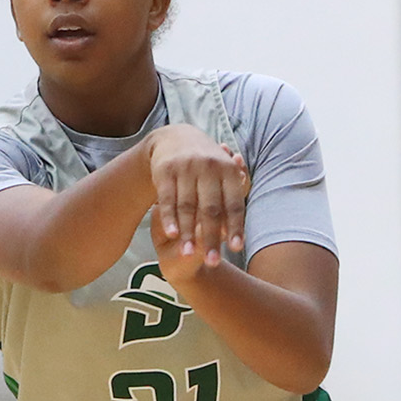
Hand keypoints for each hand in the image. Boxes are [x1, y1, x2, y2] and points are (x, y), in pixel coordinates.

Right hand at [146, 126, 249, 269]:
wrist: (174, 138)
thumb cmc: (205, 164)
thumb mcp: (223, 172)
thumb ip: (231, 198)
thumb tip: (230, 230)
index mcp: (227, 170)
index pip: (233, 203)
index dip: (235, 226)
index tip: (236, 248)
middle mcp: (208, 167)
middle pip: (211, 209)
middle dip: (212, 238)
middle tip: (213, 262)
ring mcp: (185, 168)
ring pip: (188, 207)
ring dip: (188, 233)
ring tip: (189, 255)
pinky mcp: (165, 171)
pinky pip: (167, 199)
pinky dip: (170, 218)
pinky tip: (173, 235)